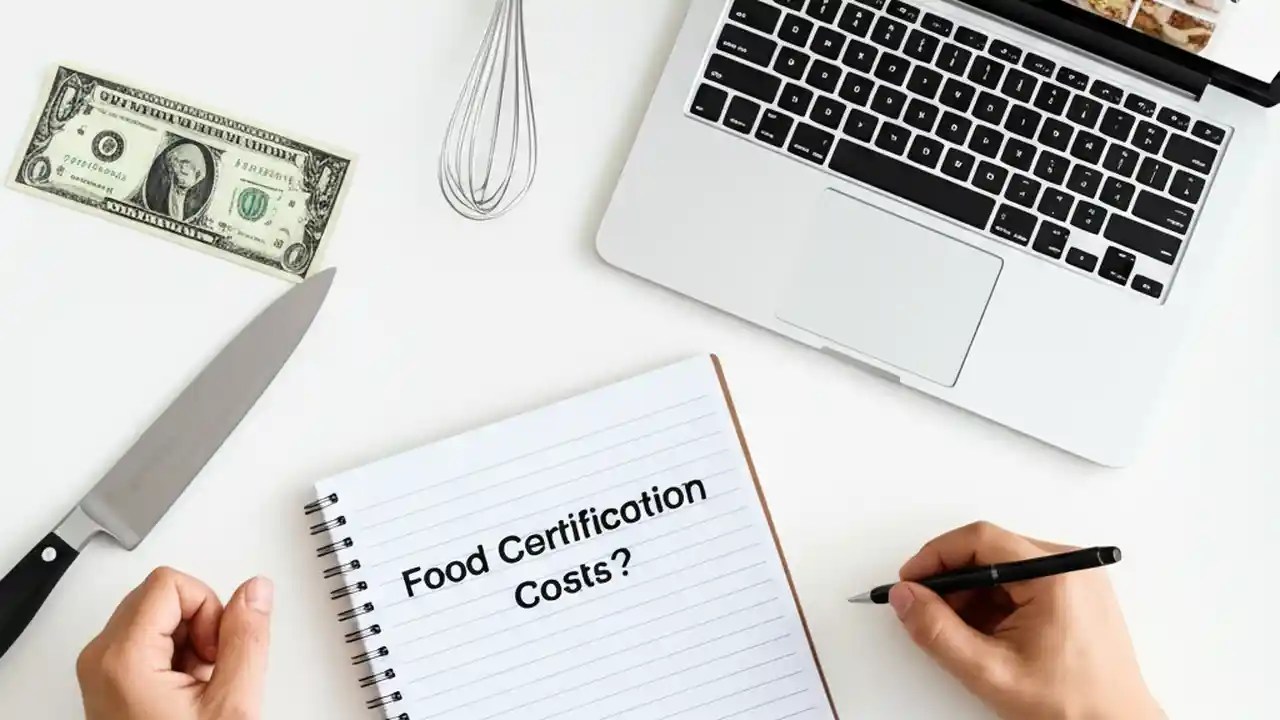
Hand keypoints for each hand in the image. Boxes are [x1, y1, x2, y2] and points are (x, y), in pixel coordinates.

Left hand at [76, 568, 273, 719]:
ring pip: (159, 617)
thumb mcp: (233, 705)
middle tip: (212, 669)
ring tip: (201, 687)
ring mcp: (102, 670)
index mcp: (123, 658)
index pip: (171, 583)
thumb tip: (255, 592)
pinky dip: (177, 659)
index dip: (208, 608)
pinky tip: (188, 693)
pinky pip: (150, 641)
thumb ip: (248, 639)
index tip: (217, 649)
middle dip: (201, 625)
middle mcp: (102, 658)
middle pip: (163, 596)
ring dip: (192, 643)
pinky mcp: (110, 680)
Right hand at [890, 522, 1162, 719]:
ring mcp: (1077, 580)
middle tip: (929, 613)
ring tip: (965, 636)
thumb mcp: (990, 671)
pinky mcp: (1076, 596)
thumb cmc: (1071, 706)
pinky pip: (1023, 585)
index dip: (936, 556)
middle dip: (953, 581)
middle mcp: (1072, 567)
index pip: (981, 539)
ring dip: (973, 596)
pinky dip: (996, 605)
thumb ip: (939, 631)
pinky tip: (989, 637)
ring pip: (1004, 569)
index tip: (911, 580)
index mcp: (1056, 575)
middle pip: (991, 551)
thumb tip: (906, 598)